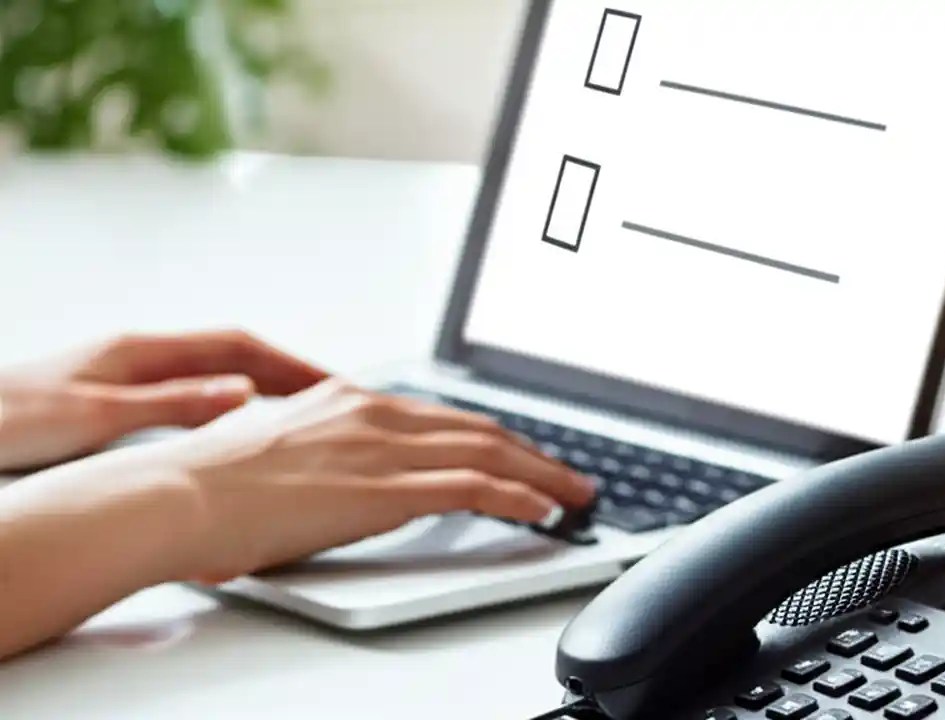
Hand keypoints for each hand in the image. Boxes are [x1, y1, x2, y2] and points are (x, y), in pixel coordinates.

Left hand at [0, 330, 327, 470]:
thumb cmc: (8, 420)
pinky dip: (233, 410)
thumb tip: (243, 395)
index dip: (294, 365)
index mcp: (142, 352)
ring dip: (267, 391)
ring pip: (219, 377)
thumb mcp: (96, 417)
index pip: (241, 348)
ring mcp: (131, 378)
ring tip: (309, 415)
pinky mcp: (118, 403)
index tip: (336, 384)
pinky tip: (242, 434)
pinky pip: (198, 399)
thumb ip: (173, 406)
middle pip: (239, 357)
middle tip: (342, 398)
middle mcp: (142, 358)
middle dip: (293, 375)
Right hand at [156, 379, 595, 581]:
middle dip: (531, 451)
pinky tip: (542, 509)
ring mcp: (384, 448)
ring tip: (572, 493)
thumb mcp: (275, 448)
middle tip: (566, 472)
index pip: (440, 415)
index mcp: (348, 401)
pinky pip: (473, 487)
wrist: (178, 494)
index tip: (517, 450)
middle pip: (477, 428)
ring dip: (541, 473)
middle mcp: (374, 413)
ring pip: (488, 452)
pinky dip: (518, 496)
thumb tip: (339, 472)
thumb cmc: (209, 481)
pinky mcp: (386, 487)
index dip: (489, 435)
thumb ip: (321, 450)